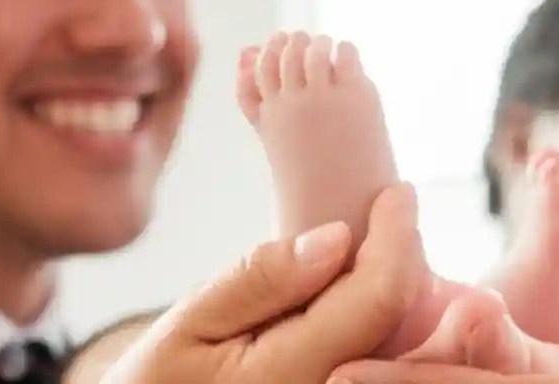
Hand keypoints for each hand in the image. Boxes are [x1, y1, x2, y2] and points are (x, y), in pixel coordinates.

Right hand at [102, 185, 425, 383]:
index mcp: (291, 375)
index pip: (378, 298)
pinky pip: (381, 355)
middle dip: (403, 255)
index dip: (397, 236)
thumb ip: (261, 281)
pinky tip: (361, 289)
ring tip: (376, 247)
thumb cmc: (155, 383)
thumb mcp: (188, 324)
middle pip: (400, 315)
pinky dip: (382, 315)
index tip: (396, 193)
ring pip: (400, 336)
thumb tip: (336, 236)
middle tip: (390, 211)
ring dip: (397, 283)